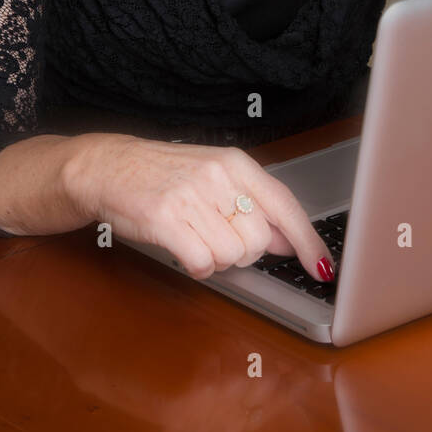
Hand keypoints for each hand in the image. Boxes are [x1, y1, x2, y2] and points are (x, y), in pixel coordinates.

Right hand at [63, 134, 334, 283]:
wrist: (108, 167)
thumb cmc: (163, 174)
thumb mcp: (215, 177)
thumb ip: (254, 206)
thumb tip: (290, 242)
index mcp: (236, 163)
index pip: (285, 205)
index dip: (308, 242)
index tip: (323, 268)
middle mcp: (218, 176)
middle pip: (259, 241)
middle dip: (242, 250)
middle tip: (215, 234)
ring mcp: (191, 196)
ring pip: (232, 256)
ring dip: (216, 258)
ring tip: (193, 236)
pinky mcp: (165, 219)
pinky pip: (203, 263)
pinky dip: (196, 265)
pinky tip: (182, 248)